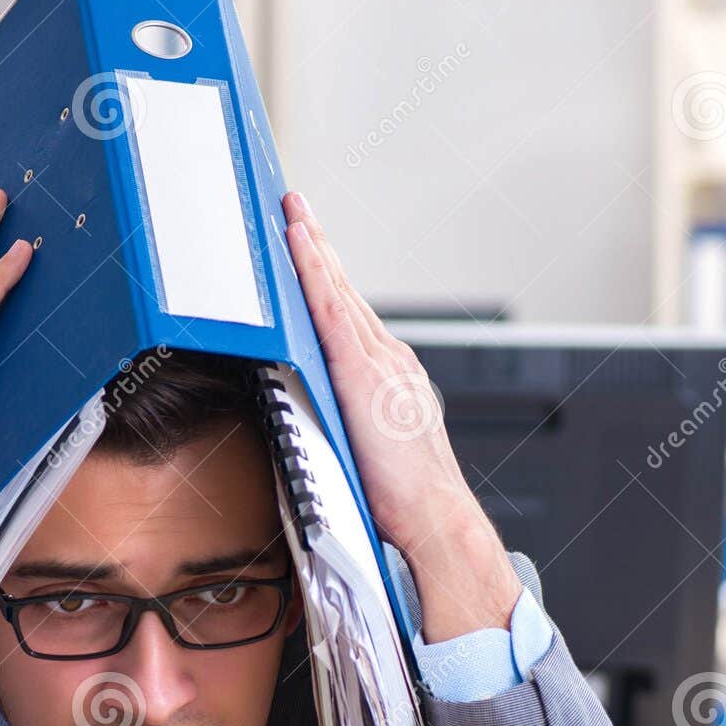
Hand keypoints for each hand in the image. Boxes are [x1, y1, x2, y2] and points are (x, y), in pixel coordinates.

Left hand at [282, 191, 521, 639]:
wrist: (435, 517)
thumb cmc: (406, 502)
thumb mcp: (375, 451)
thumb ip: (352, 426)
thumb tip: (320, 426)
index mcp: (391, 377)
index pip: (352, 317)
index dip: (330, 279)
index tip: (311, 248)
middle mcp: (389, 359)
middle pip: (345, 291)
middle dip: (319, 247)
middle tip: (294, 209)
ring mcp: (379, 361)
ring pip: (337, 290)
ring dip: (312, 246)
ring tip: (290, 212)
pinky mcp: (363, 370)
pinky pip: (330, 308)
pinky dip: (314, 271)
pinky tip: (299, 244)